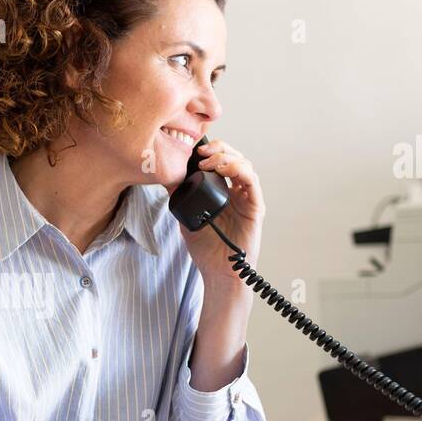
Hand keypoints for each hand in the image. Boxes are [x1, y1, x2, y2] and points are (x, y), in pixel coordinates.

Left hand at [177, 139, 264, 286]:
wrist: (218, 272)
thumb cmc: (206, 248)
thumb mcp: (185, 215)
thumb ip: (179, 196)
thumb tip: (166, 175)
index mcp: (222, 191)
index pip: (219, 161)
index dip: (209, 151)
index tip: (192, 150)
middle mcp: (236, 192)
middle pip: (233, 158)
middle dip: (218, 149)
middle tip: (200, 151)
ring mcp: (247, 198)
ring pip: (244, 165)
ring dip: (226, 157)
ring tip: (208, 161)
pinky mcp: (255, 207)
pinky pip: (252, 182)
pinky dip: (240, 170)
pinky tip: (224, 169)